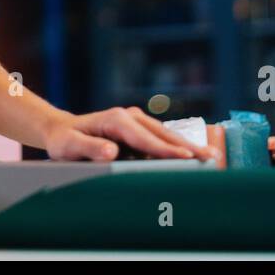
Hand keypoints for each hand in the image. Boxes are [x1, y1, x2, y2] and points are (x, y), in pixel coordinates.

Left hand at [41, 107, 217, 162]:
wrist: (62, 129)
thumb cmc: (65, 140)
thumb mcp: (69, 146)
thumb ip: (88, 149)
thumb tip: (110, 151)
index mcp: (116, 120)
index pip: (146, 139)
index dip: (167, 149)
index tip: (188, 157)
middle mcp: (129, 116)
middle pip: (163, 134)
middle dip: (188, 146)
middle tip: (212, 158)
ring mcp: (136, 120)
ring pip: (165, 135)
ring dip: (187, 146)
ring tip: (210, 158)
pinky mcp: (138, 128)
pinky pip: (159, 139)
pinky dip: (176, 147)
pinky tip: (191, 158)